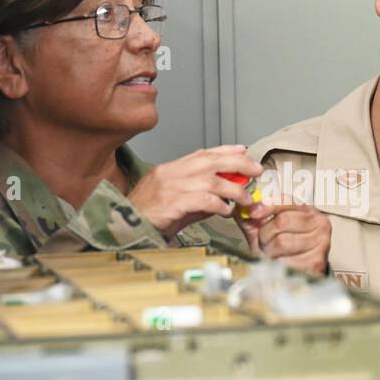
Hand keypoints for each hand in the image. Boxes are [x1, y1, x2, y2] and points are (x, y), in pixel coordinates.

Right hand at [126, 145, 262, 236]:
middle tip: (255, 170)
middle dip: (237, 163)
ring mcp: (170, 187)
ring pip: (211, 180)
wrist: (123, 228)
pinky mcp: (171, 204)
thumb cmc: (148, 216)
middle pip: (210, 161)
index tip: (242, 151)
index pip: (202, 153)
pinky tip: (226, 210)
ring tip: (246, 199)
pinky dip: (218, 204)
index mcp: (170, 169)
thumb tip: (225, 197)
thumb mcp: (176, 202)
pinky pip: (202, 199)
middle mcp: (170, 174)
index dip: (225, 150)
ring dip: (233, 189)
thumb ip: (200, 197)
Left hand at [240, 202, 331, 275]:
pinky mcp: (316, 262)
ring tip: (272, 253)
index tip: (253, 214)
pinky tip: (279, 263)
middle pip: (282, 222)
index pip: (286, 201)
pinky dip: (276, 263)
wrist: (302, 271)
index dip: (267, 206)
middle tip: (265, 242)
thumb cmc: (287, 248)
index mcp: (308, 211)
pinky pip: (286, 260)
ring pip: (282, 242)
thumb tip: (241, 209)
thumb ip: (255, 218)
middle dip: (266, 234)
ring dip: (270, 250)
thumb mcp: (270, 229)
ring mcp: (320, 243)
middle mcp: (319, 224)